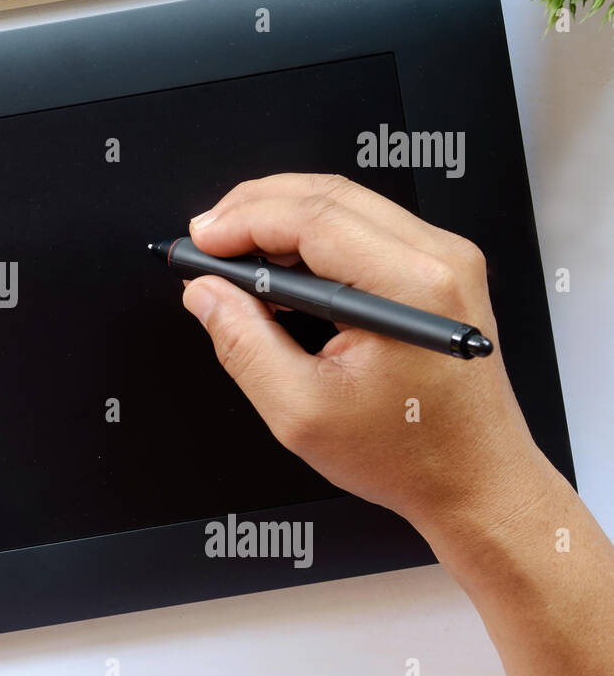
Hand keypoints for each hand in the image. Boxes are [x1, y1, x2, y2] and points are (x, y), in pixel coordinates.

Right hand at [180, 173, 552, 531]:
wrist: (476, 480)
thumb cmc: (408, 455)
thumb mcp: (301, 410)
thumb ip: (244, 343)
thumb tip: (206, 293)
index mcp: (409, 288)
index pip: (312, 218)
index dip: (243, 220)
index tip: (200, 242)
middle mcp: (438, 260)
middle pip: (328, 195)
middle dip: (254, 208)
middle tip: (206, 239)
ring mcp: (445, 260)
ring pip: (345, 202)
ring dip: (280, 218)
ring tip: (233, 252)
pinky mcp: (439, 269)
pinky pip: (365, 226)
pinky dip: (311, 234)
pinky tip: (278, 264)